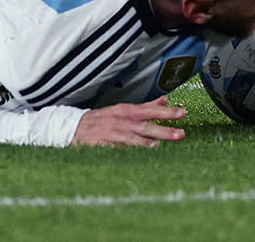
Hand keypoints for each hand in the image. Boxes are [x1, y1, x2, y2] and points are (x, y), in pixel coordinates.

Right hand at [72, 96, 186, 146]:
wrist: (72, 127)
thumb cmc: (101, 120)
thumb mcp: (122, 110)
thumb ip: (145, 106)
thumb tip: (165, 100)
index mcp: (125, 111)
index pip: (149, 110)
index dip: (166, 112)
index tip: (182, 112)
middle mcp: (120, 120)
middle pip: (145, 124)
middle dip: (164, 128)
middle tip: (181, 133)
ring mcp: (112, 133)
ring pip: (133, 137)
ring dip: (149, 141)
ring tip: (162, 144)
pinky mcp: (104, 145)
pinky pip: (120, 148)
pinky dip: (130, 150)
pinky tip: (140, 153)